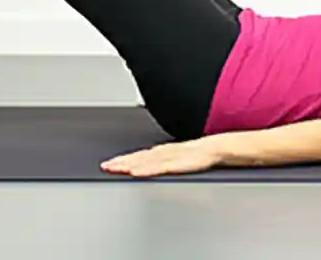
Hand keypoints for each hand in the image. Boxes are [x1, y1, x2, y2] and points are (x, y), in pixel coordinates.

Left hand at [100, 138, 221, 177]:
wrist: (215, 149)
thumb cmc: (198, 155)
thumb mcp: (178, 158)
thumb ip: (164, 162)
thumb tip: (152, 167)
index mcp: (161, 152)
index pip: (138, 156)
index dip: (123, 159)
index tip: (109, 163)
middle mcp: (162, 153)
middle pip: (137, 157)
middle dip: (120, 162)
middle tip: (105, 166)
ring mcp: (168, 157)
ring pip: (144, 161)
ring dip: (128, 164)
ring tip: (115, 168)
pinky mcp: (176, 163)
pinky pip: (158, 167)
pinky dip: (146, 169)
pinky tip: (136, 172)